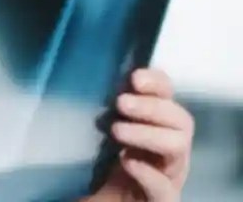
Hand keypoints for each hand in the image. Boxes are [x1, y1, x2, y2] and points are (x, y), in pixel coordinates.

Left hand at [87, 68, 193, 201]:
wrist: (116, 200)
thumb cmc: (112, 160)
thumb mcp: (110, 129)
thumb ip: (110, 108)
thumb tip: (87, 76)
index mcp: (162, 124)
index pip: (168, 95)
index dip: (157, 82)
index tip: (134, 77)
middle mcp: (173, 146)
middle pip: (181, 120)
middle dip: (152, 107)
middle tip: (121, 103)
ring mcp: (172, 173)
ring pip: (176, 148)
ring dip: (148, 134)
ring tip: (117, 130)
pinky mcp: (163, 198)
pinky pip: (164, 188)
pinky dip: (148, 174)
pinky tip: (126, 161)